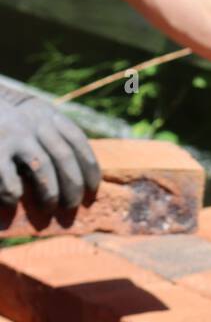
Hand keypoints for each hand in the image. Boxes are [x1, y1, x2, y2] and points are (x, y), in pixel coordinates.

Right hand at [0, 87, 101, 211]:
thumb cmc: (6, 124)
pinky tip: (11, 202)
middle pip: (64, 158)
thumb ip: (54, 137)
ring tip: (48, 207)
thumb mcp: (32, 119)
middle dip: (72, 188)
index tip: (92, 190)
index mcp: (46, 114)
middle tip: (71, 206)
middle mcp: (31, 121)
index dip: (90, 169)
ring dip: (50, 194)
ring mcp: (12, 134)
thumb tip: (81, 180)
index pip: (77, 141)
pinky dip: (14, 197)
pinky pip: (12, 184)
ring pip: (42, 169)